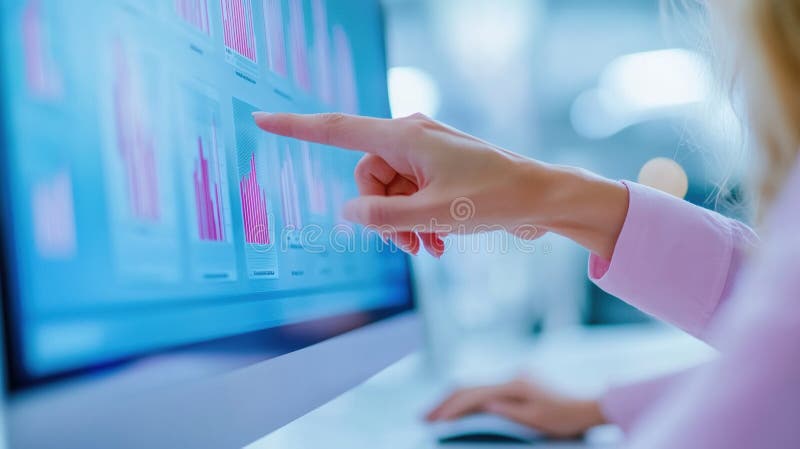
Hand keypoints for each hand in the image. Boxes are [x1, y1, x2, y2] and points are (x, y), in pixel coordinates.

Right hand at [254, 112, 627, 258]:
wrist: (542, 198)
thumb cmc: (495, 198)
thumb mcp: (434, 214)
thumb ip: (384, 217)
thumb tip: (349, 212)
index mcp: (404, 136)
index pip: (338, 129)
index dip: (296, 127)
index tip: (261, 118)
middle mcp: (410, 140)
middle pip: (366, 178)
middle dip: (380, 216)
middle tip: (409, 243)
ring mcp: (424, 156)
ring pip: (387, 194)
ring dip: (401, 225)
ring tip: (428, 248)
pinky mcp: (436, 171)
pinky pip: (407, 197)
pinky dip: (415, 222)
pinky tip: (437, 245)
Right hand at [426, 378, 606, 438]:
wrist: (592, 403)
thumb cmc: (568, 416)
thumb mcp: (538, 420)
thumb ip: (508, 410)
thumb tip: (483, 404)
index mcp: (514, 384)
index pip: (474, 395)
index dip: (451, 408)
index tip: (434, 421)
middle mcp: (511, 376)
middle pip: (469, 386)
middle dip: (444, 402)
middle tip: (424, 417)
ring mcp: (513, 377)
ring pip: (475, 385)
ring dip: (453, 399)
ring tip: (435, 413)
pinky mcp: (517, 382)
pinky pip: (485, 388)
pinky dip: (468, 398)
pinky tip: (460, 407)